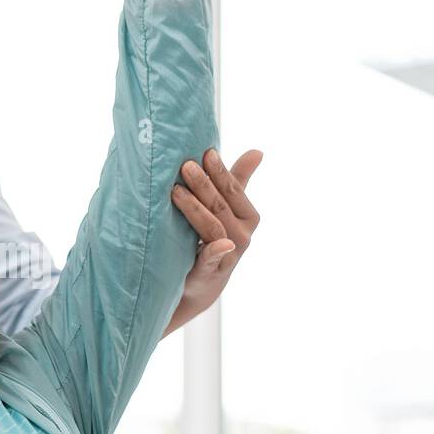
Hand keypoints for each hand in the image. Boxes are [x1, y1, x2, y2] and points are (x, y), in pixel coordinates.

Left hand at [164, 148, 263, 335]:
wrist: (202, 282)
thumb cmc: (212, 236)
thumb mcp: (226, 208)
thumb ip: (238, 180)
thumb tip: (258, 151)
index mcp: (248, 216)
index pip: (233, 189)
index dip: (220, 171)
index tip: (206, 152)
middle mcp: (243, 235)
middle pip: (220, 205)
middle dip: (203, 185)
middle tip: (185, 165)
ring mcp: (229, 254)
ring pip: (213, 227)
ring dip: (195, 208)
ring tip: (174, 191)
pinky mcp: (212, 271)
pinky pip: (214, 258)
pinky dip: (215, 250)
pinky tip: (217, 243)